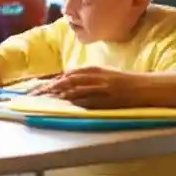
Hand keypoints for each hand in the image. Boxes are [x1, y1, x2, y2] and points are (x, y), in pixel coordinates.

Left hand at [30, 66, 145, 108]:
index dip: (50, 82)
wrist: (144, 88)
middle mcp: (94, 77)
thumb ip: (86, 78)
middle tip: (31, 97)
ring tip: (40, 102)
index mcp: (93, 70)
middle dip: (47, 89)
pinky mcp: (104, 99)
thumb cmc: (124, 82)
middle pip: (65, 82)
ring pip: (72, 91)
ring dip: (55, 96)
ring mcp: (99, 88)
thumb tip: (68, 83)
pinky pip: (84, 101)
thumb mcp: (103, 75)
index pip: (66, 75)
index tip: (35, 89)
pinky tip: (61, 106)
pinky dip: (71, 103)